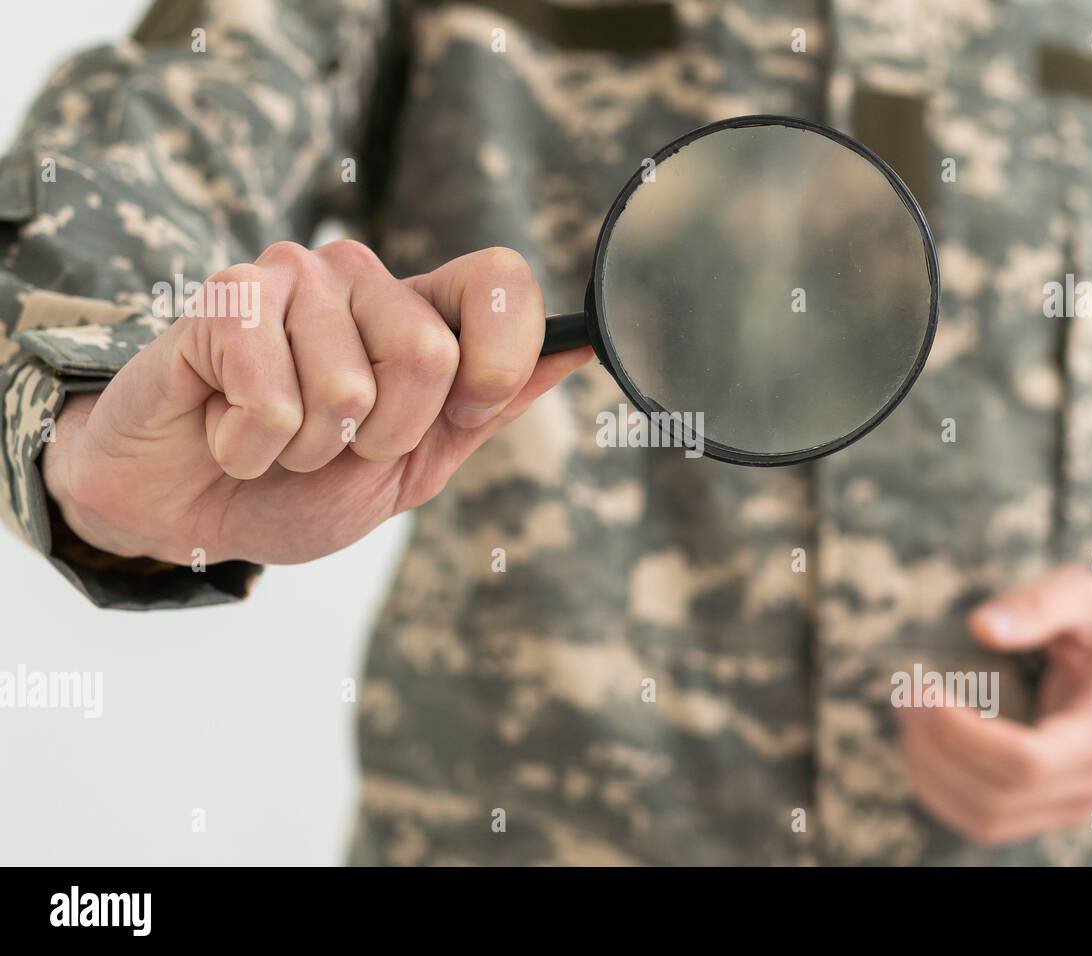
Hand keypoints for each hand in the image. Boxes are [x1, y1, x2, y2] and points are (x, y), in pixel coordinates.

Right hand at [42, 241, 591, 565]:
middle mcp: (362, 277)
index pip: (502, 279)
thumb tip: (584, 346)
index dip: (500, 359)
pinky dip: (251, 444)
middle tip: (338, 441)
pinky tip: (229, 429)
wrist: (189, 511)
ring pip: (348, 387)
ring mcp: (293, 277)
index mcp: (418, 310)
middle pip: (432, 353)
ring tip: (275, 435)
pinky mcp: (225, 297)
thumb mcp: (416, 462)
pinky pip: (272, 396)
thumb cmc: (299, 484)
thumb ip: (490, 404)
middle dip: (386, 435)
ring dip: (310, 447)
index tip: (463, 411)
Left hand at [897, 566, 1091, 845]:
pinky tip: (919, 746)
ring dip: (933, 772)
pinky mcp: (1048, 809)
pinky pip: (984, 822)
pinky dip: (940, 790)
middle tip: (904, 695)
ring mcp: (1073, 802)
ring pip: (986, 818)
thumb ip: (1038, 605)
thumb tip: (982, 628)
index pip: (1029, 761)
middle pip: (999, 793)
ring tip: (907, 716)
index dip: (964, 733)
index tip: (922, 689)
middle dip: (938, 747)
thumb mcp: (1082, 595)